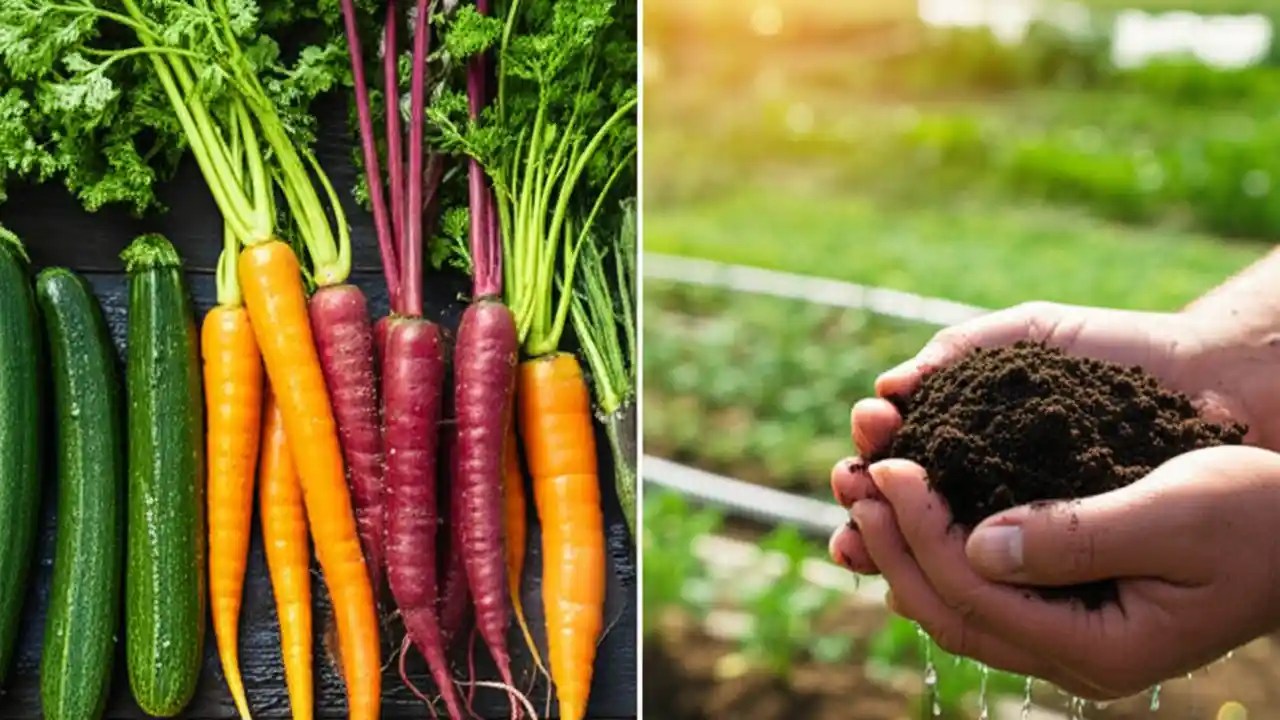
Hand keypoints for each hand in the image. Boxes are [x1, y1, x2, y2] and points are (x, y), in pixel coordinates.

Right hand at [831, 300, 1279, 573]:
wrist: (1207, 378)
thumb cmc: (1114, 351)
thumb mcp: (1026, 338)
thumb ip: (958, 354)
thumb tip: (888, 388)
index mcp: (967, 433)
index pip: (899, 451)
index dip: (872, 450)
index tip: (866, 437)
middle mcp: (982, 481)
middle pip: (905, 502)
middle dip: (867, 499)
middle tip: (853, 487)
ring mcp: (1015, 520)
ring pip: (937, 544)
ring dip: (891, 543)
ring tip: (862, 535)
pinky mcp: (1054, 557)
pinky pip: (993, 574)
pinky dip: (951, 574)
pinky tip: (918, 576)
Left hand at [843, 446, 1279, 699]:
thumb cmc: (1256, 514)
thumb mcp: (1177, 512)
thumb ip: (1079, 535)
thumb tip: (980, 545)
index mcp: (1102, 649)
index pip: (977, 596)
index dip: (921, 532)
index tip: (890, 467)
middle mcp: (1075, 658)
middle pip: (950, 610)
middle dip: (891, 542)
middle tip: (855, 476)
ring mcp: (1066, 638)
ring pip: (955, 606)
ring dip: (900, 548)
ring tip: (861, 488)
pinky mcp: (1064, 608)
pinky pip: (979, 591)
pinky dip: (934, 550)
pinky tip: (907, 511)